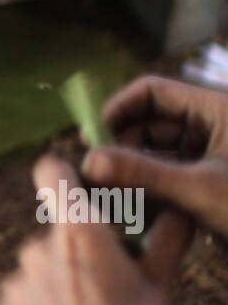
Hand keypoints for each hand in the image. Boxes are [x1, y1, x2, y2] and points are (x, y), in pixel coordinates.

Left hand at [0, 155, 190, 304]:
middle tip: (103, 290)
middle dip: (73, 254)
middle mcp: (37, 252)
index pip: (52, 172)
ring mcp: (14, 288)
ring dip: (55, 288)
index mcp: (78, 233)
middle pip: (52, 236)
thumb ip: (166, 240)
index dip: (64, 178)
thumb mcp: (161, 287)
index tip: (77, 192)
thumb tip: (178, 212)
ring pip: (36, 274)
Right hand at [83, 75, 227, 239]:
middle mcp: (212, 125)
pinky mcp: (213, 183)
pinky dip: (154, 192)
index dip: (119, 108)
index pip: (152, 91)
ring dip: (135, 174)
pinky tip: (135, 214)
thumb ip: (143, 174)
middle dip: (123, 148)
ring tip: (109, 200)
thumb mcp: (200, 189)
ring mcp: (213, 155)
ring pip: (159, 154)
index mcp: (216, 108)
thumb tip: (89, 161)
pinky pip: (173, 178)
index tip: (93, 138)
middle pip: (151, 124)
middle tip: (95, 177)